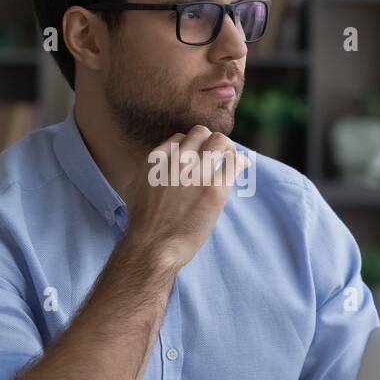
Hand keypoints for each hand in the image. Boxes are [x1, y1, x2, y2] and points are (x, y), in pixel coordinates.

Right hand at [125, 125, 251, 272]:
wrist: (153, 247)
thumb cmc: (143, 225)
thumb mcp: (136, 188)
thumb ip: (149, 172)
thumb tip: (159, 167)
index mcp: (157, 159)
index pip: (181, 137)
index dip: (192, 146)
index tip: (199, 156)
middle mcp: (177, 161)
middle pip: (201, 133)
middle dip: (211, 141)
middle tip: (219, 153)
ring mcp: (196, 174)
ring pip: (220, 142)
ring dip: (228, 148)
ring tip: (231, 159)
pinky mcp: (214, 189)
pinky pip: (234, 163)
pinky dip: (240, 162)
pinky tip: (242, 168)